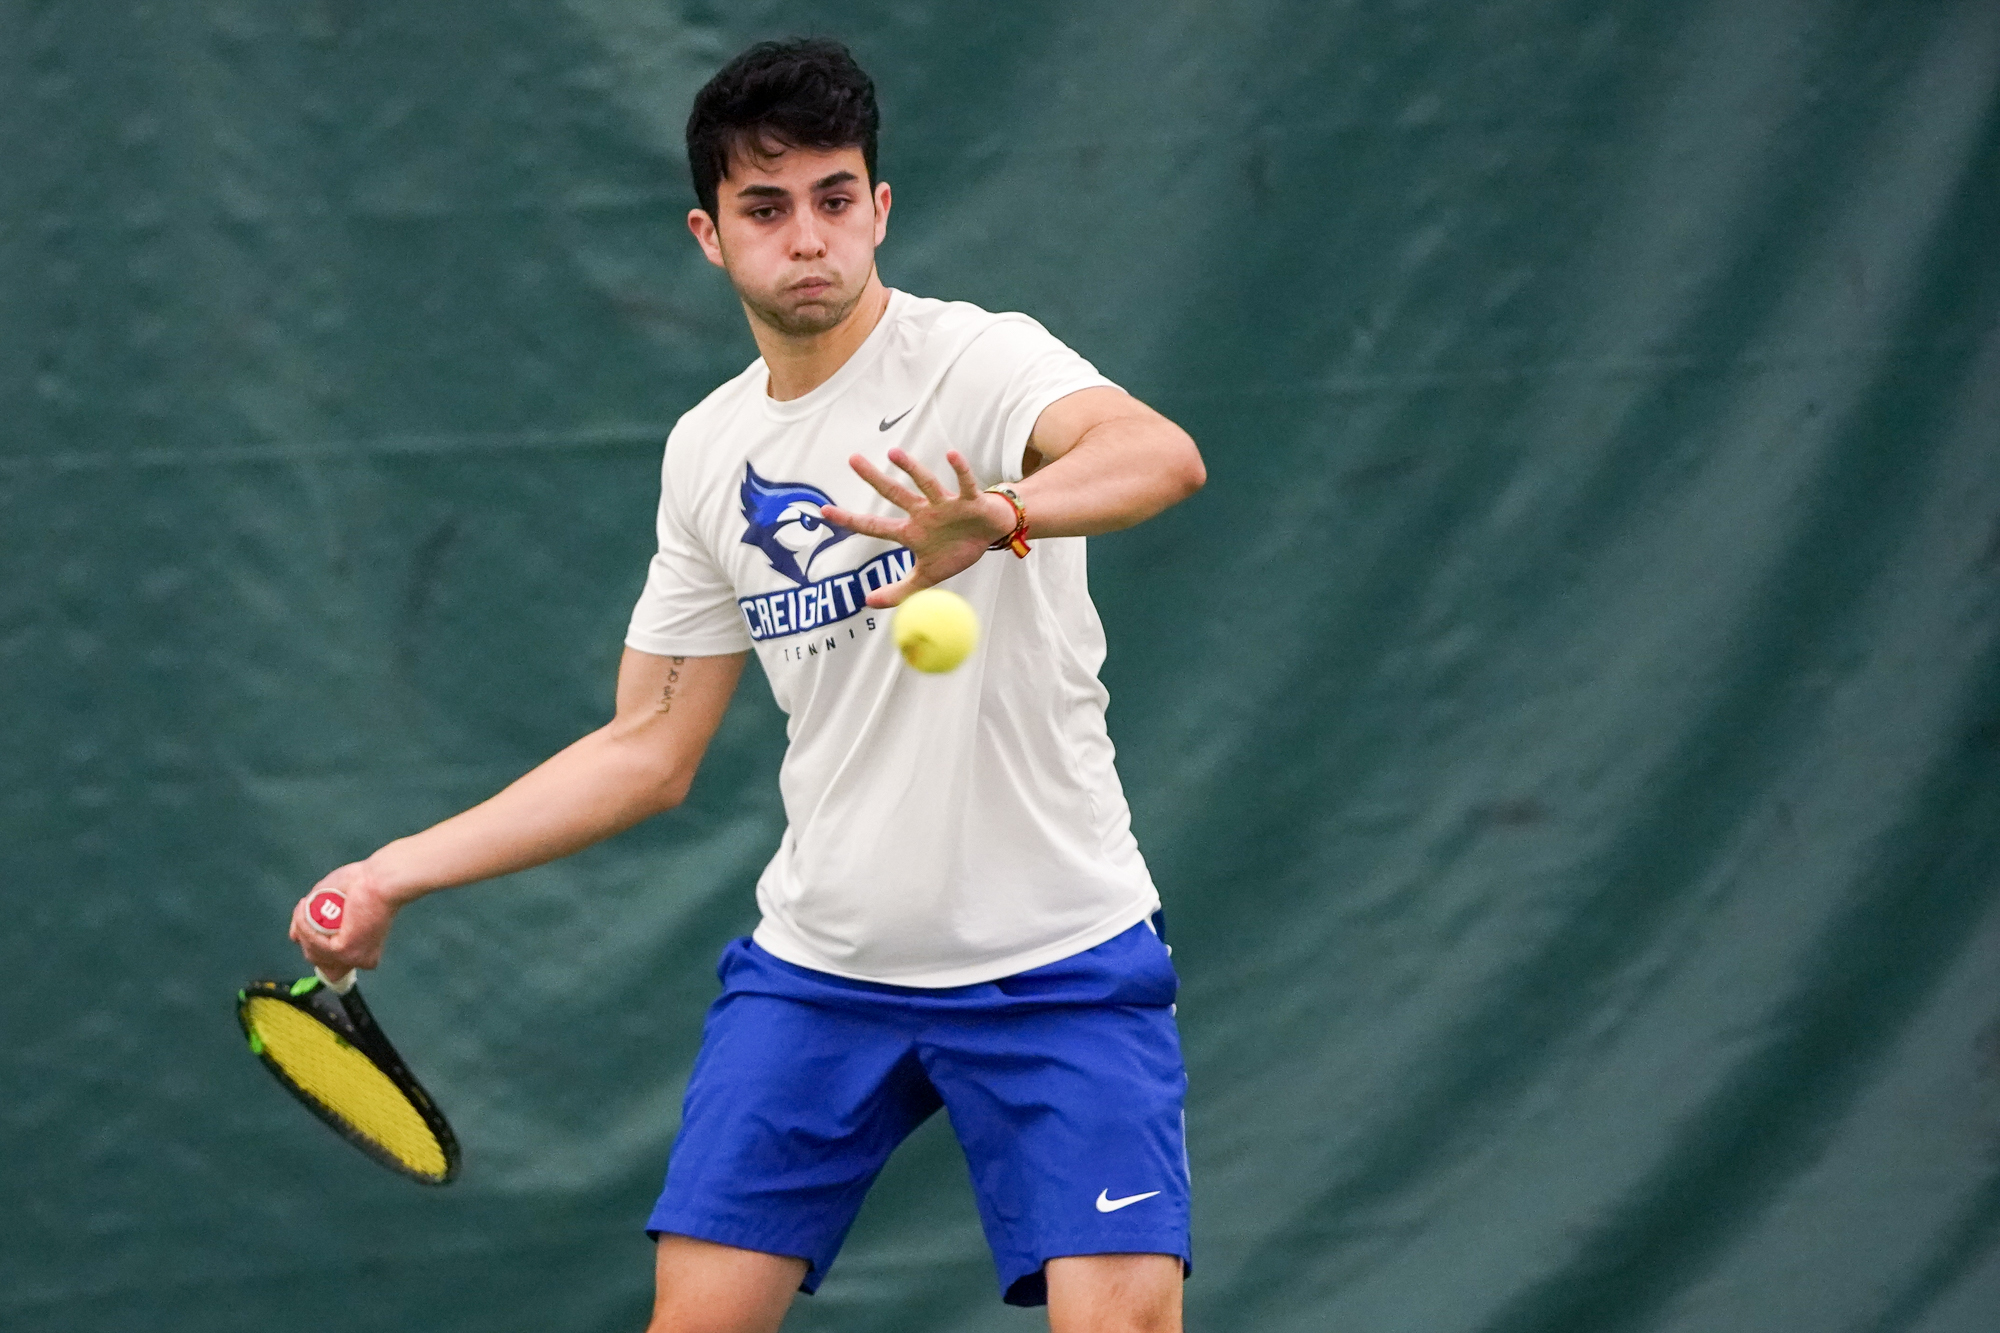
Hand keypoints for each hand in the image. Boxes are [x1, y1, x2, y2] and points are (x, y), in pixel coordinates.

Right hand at [289, 860, 397, 977]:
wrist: (382, 880)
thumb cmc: (364, 886)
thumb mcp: (332, 907)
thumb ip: (315, 925)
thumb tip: (294, 938)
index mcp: (361, 952)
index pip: (330, 968)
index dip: (314, 946)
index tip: (312, 925)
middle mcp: (357, 960)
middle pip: (315, 959)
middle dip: (307, 934)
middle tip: (310, 908)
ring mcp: (350, 957)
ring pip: (311, 950)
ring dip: (304, 925)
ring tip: (308, 903)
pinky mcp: (343, 950)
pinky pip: (312, 941)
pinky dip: (304, 924)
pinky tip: (306, 907)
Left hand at [819, 449, 1014, 607]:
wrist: (990, 534)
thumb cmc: (956, 550)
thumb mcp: (927, 578)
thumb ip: (899, 592)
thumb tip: (867, 602)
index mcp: (911, 532)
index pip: (874, 526)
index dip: (850, 520)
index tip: (824, 511)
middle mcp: (923, 513)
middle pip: (894, 494)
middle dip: (873, 478)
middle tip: (852, 459)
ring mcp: (945, 505)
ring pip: (925, 484)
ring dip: (911, 469)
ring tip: (893, 454)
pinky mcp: (970, 500)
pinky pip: (964, 483)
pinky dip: (960, 470)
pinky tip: (951, 455)